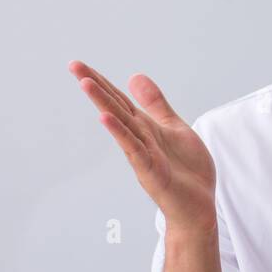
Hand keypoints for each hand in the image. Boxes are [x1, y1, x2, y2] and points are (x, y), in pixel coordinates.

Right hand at [69, 60, 216, 231]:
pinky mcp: (150, 170)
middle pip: (114, 106)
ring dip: (103, 103)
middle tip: (73, 65)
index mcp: (144, 127)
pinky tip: (106, 118)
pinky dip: (120, 133)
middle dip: (95, 86)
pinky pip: (133, 149)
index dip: (101, 81)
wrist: (198, 207)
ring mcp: (142, 154)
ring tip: (85, 83)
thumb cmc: (186, 171)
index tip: (79, 65)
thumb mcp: (173, 127)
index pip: (119, 99)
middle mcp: (139, 138)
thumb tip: (134, 76)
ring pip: (120, 124)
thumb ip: (155, 104)